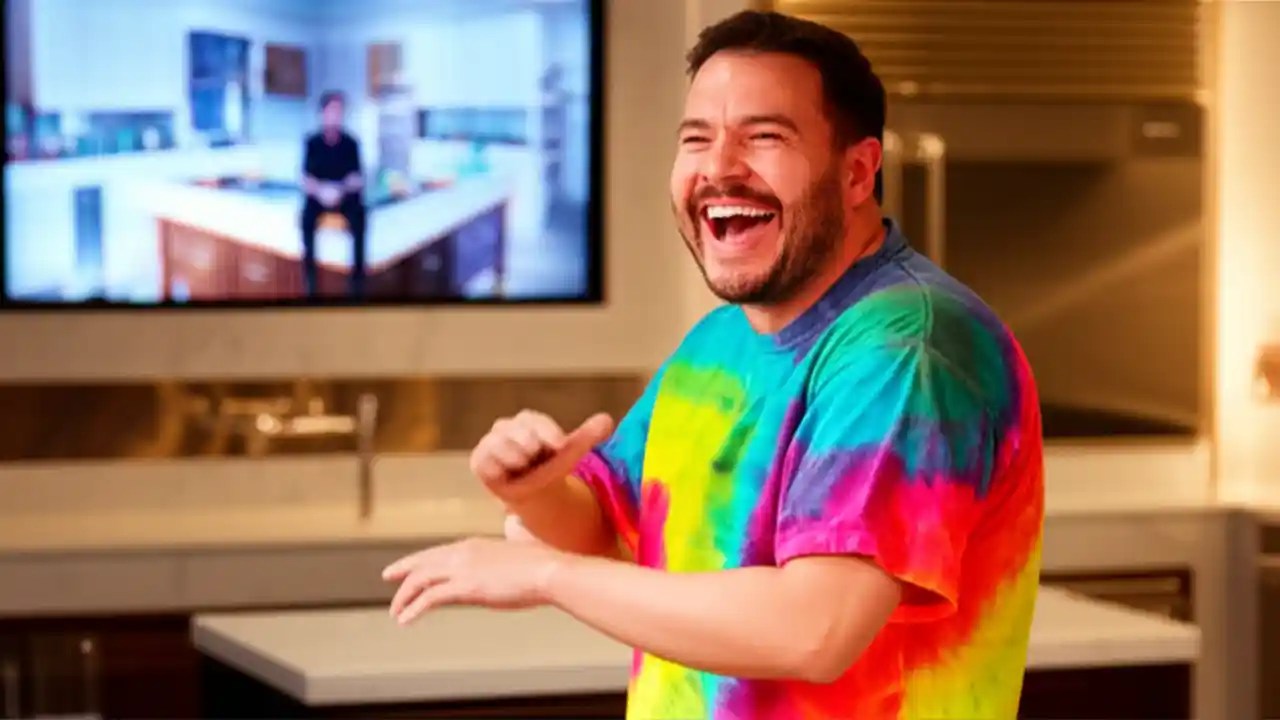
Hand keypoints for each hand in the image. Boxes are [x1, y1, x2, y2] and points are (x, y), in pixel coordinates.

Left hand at [381, 537, 564, 623]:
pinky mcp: (464, 587)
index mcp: (474, 545)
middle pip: (423, 562)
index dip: (420, 559)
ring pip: (420, 580)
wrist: (547, 571)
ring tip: (396, 612)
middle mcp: (463, 552)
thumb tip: (514, 540)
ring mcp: (462, 569)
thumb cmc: (541, 564)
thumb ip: (510, 547)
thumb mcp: (520, 549)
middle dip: (403, 570)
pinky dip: (414, 608)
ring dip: (405, 597)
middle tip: (388, 577)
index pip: (438, 552)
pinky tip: (406, 619)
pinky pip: (429, 598)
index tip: (408, 565)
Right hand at [470, 411, 613, 506]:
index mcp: (529, 422)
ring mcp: (491, 444)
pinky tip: (505, 474)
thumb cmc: (550, 466)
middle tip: (534, 453)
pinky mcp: (479, 462)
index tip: (560, 444)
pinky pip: (484, 463)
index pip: (534, 421)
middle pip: (514, 430)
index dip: (547, 431)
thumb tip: (607, 420)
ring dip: (512, 455)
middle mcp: (507, 428)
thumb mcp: (570, 453)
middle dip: (527, 441)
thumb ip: (587, 437)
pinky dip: (494, 468)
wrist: (533, 491)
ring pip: (498, 444)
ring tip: (522, 464)